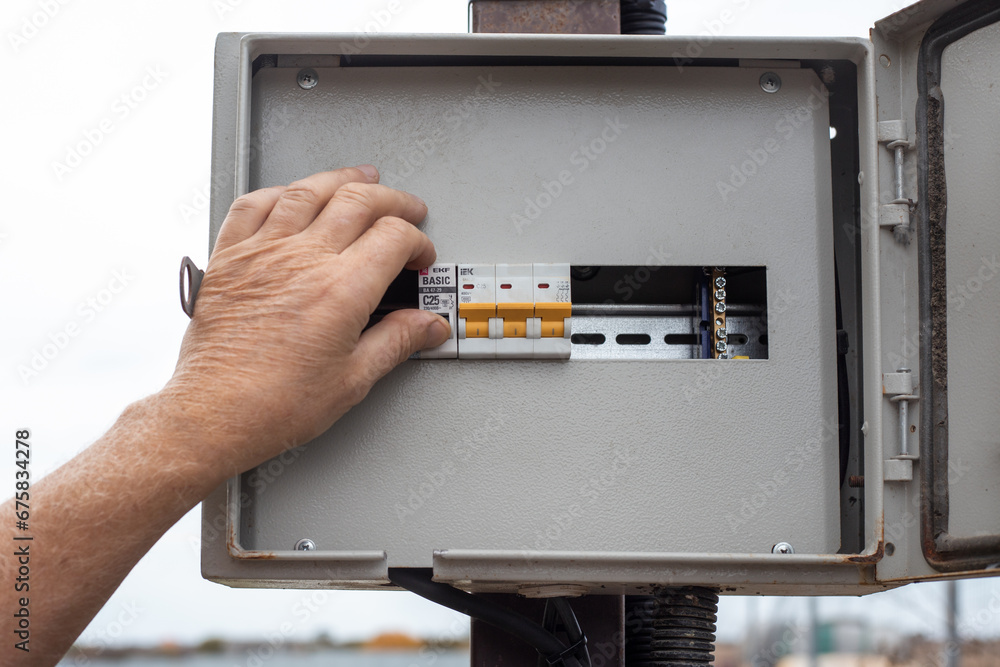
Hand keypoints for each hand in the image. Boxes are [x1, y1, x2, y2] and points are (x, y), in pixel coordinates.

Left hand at [162, 165, 449, 475]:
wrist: (213, 414)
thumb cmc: (274, 404)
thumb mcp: (353, 380)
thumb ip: (397, 342)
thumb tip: (427, 327)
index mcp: (340, 291)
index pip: (394, 237)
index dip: (418, 241)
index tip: (420, 256)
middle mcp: (302, 262)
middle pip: (359, 201)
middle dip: (393, 201)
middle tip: (406, 209)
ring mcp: (263, 254)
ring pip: (309, 190)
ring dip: (342, 179)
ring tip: (361, 179)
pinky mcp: (230, 258)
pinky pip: (253, 204)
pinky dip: (280, 191)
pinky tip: (293, 194)